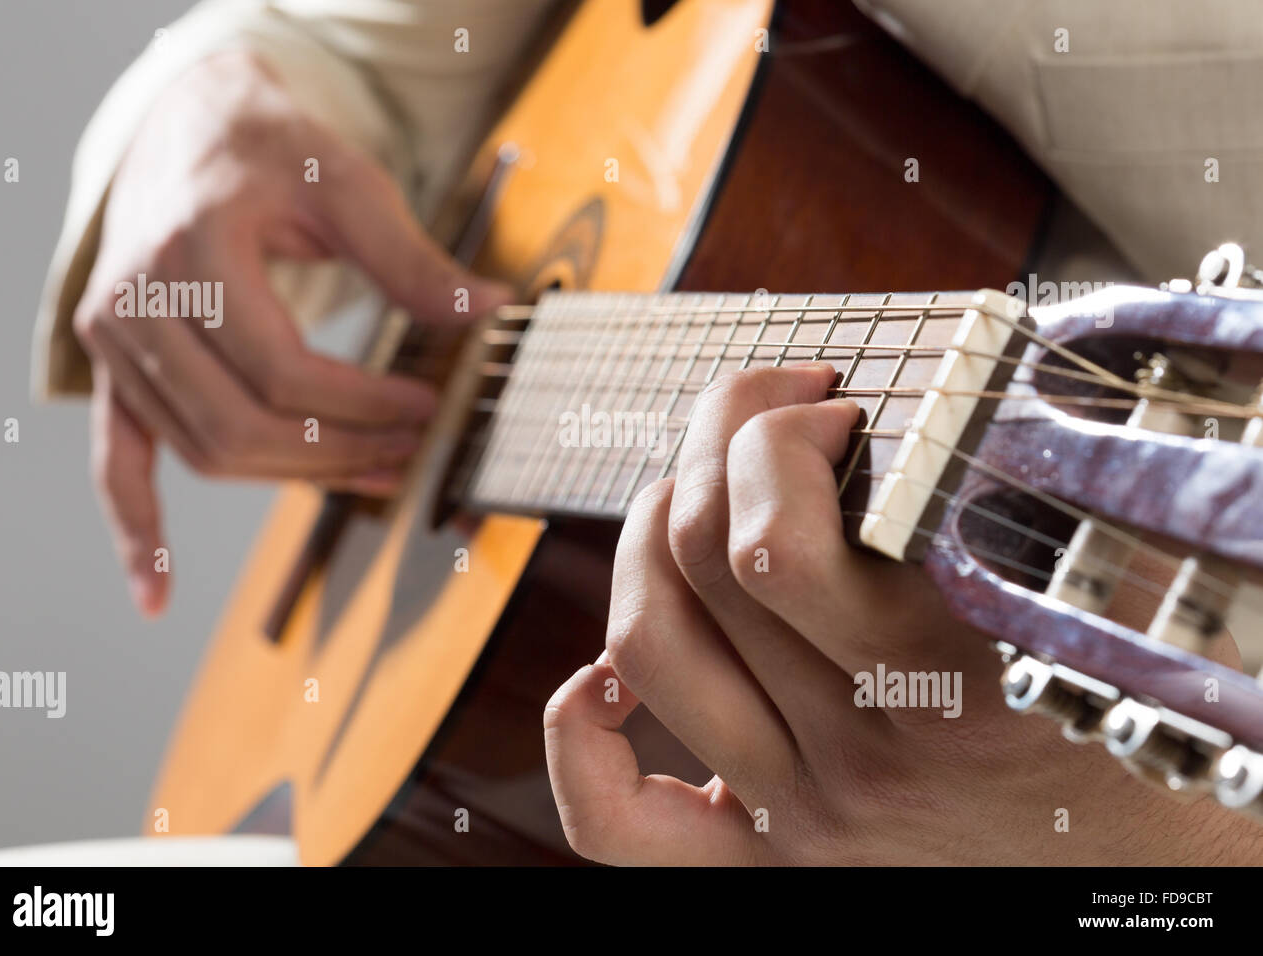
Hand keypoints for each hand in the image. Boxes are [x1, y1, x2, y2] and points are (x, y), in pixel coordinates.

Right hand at [73, 51, 510, 616]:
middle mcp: (134, 304)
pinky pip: (116, 463)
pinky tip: (153, 594)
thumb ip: (412, 258)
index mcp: (191, 253)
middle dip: (337, 453)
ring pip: (204, 451)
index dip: (364, 405)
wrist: (190, 127)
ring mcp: (114, 344)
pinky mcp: (114, 370)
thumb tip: (492, 312)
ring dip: (290, 481)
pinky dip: (134, 530)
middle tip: (414, 450)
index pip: (282, 371)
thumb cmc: (272, 151)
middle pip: (240, 425)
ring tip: (376, 477)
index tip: (430, 408)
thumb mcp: (347, 184)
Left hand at [545, 364, 1260, 864]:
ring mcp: (800, 813)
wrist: (1144, 887)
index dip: (776, 428)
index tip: (837, 405)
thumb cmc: (1137, 732)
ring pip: (648, 642)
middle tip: (773, 410)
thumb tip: (954, 396)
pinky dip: (578, 735)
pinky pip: (617, 825)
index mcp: (950, 679)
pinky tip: (605, 677)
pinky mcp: (767, 868)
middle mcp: (858, 748)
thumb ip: (1033, 512)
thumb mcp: (1108, 613)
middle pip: (699, 553)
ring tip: (695, 492)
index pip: (773, 532)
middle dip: (715, 436)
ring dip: (647, 530)